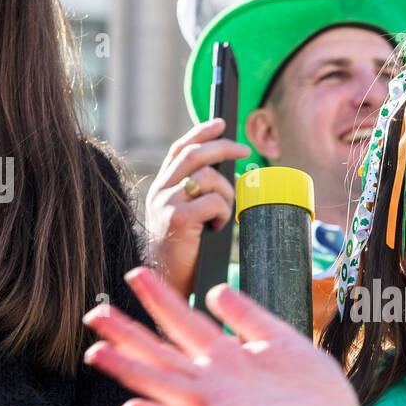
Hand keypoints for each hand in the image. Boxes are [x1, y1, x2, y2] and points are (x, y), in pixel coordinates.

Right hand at [83, 267, 361, 405]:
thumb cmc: (310, 386)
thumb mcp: (278, 337)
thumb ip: (247, 316)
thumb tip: (216, 288)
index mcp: (226, 356)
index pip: (185, 322)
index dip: (161, 299)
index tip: (135, 274)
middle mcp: (214, 379)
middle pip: (162, 352)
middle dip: (128, 334)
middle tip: (93, 314)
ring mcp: (217, 402)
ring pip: (164, 384)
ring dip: (129, 370)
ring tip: (96, 353)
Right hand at [145, 119, 251, 294]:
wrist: (164, 281)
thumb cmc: (181, 252)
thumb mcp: (182, 215)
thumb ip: (193, 193)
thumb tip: (225, 172)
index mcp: (162, 186)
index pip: (181, 148)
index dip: (201, 132)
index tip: (221, 123)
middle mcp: (161, 190)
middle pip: (196, 154)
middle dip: (224, 147)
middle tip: (245, 151)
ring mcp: (167, 202)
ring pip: (209, 178)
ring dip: (227, 194)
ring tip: (223, 215)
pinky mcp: (178, 218)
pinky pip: (214, 202)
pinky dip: (223, 213)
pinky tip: (216, 228)